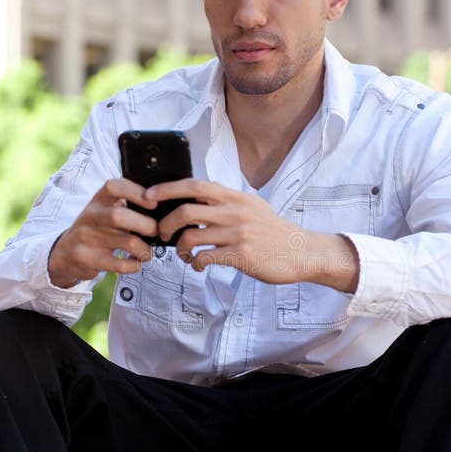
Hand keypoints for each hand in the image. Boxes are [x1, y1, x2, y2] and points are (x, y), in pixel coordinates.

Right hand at [48, 178, 159, 287]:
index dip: (136, 192)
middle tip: (156, 232)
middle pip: (120, 216)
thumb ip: (124, 206)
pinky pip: (120, 264)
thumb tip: (159, 207)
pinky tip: (135, 262)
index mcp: (97, 201)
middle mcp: (90, 217)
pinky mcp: (87, 259)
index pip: (114, 187)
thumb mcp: (102, 211)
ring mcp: (87, 238)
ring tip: (148, 251)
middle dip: (146, 225)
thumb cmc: (93, 230)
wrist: (63, 254)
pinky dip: (134, 265)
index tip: (153, 204)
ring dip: (145, 249)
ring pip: (127, 242)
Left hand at [145, 178, 359, 291]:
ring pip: (192, 236)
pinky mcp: (242, 255)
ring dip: (180, 248)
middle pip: (186, 211)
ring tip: (184, 255)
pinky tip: (199, 266)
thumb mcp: (254, 206)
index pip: (195, 186)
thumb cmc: (274, 232)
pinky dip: (196, 263)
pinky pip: (205, 257)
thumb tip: (205, 190)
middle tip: (162, 235)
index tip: (149, 196)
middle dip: (165, 224)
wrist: (302, 252)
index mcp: (235, 197)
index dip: (167, 189)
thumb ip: (229, 199)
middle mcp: (235, 211)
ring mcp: (239, 233)